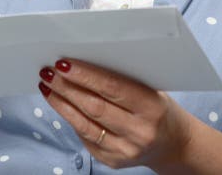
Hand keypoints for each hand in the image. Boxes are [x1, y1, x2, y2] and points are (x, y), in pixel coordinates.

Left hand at [38, 58, 192, 171]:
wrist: (174, 144)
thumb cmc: (158, 107)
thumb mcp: (151, 88)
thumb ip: (122, 77)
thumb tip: (82, 60)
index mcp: (152, 108)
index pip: (112, 88)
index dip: (85, 75)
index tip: (64, 63)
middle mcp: (139, 132)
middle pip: (94, 106)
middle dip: (67, 87)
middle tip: (48, 71)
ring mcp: (124, 150)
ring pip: (84, 124)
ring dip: (61, 102)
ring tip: (47, 85)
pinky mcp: (111, 161)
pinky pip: (84, 136)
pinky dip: (69, 117)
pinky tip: (59, 102)